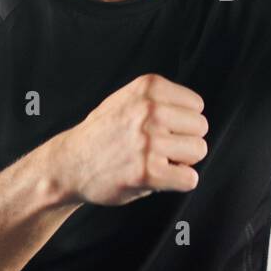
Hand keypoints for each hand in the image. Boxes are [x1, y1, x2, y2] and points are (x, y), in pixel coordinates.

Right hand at [50, 74, 208, 205]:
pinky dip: (179, 182)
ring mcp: (149, 141)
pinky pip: (190, 178)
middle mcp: (150, 110)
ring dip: (182, 161)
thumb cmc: (102, 134)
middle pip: (201, 128)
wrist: (69, 164)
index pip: (196, 105)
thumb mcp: (127, 99)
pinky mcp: (147, 171)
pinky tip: (158, 178)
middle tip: (158, 149)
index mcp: (148, 88)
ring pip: (198, 151)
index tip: (161, 130)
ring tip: (156, 161)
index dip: (182, 122)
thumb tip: (196, 110)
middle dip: (184, 141)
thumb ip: (160, 99)